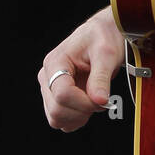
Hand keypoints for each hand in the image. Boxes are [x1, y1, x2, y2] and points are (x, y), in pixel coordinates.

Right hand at [38, 6, 126, 131]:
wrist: (103, 34)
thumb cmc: (103, 38)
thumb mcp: (106, 54)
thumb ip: (101, 78)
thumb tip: (100, 101)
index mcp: (55, 62)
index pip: (62, 94)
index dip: (84, 103)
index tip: (103, 100)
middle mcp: (47, 76)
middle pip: (57, 110)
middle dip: (83, 111)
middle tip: (102, 101)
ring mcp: (49, 88)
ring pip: (56, 119)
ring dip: (78, 117)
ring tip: (94, 102)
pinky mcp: (55, 97)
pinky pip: (60, 120)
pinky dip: (75, 119)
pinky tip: (88, 107)